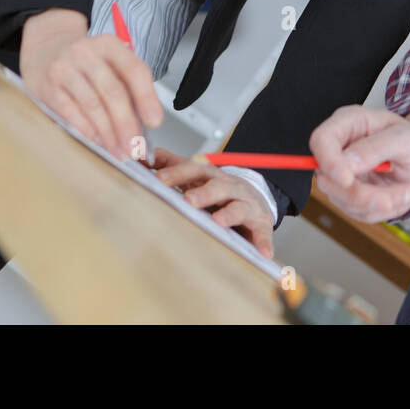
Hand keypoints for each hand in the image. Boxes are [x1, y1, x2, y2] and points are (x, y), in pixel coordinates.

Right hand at [19, 7, 161, 158]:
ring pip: (92, 104)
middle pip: (113, 91)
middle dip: (126, 123)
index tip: (154, 121)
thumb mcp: (109, 63)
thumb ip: (128, 85)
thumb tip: (145, 122)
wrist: (45, 50)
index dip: (147, 97)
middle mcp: (86, 53)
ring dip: (107, 132)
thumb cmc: (85, 63)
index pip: (134, 70)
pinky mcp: (47, 86)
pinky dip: (85, 128)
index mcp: (109, 45)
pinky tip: (95, 141)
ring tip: (118, 150)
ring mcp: (64, 68)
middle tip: (135, 146)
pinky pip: (69, 111)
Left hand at [151, 148, 275, 257]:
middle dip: (204, 193)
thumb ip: (173, 166)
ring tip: (219, 222)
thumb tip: (145, 156)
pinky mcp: (261, 222)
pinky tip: (263, 253)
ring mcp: (248, 204)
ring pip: (239, 207)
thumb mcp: (199, 176)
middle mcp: (231, 187)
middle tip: (189, 200)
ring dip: (229, 214)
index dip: (178, 174)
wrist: (256, 197)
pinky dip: (263, 242)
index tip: (159, 179)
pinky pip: (264, 232)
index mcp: (212, 176)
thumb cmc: (221, 190)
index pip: (195, 170)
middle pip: (218, 186)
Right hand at [309, 106, 409, 222]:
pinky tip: (401, 196)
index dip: (328, 162)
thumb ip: (376, 147)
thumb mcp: (406, 139)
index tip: (347, 179)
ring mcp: (344, 174)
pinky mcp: (351, 194)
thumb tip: (347, 163)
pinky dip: (384, 210)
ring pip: (345, 201)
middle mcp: (341, 148)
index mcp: (349, 123)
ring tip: (409, 192)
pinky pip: (359, 212)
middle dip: (363, 194)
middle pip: (328, 179)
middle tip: (397, 196)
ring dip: (380, 204)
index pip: (321, 140)